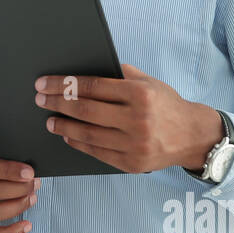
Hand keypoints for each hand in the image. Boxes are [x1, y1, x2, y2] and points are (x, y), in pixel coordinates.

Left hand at [34, 64, 222, 173]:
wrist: (193, 136)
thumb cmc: (166, 104)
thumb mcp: (148, 82)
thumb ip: (119, 74)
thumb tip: (83, 68)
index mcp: (140, 94)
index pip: (91, 86)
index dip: (63, 84)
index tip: (44, 83)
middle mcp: (137, 120)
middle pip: (85, 110)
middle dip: (57, 103)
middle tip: (40, 100)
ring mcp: (134, 145)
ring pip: (88, 135)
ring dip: (63, 126)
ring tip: (50, 120)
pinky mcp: (132, 164)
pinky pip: (97, 153)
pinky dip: (78, 144)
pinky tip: (67, 136)